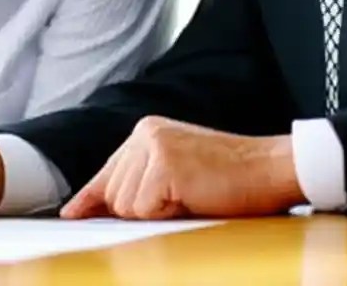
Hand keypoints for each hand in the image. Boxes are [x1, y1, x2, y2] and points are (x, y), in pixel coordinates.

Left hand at [61, 116, 303, 219]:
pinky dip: (169, 214)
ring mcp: (153, 146)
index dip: (91, 197)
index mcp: (147, 132)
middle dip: (142, 211)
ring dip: (158, 213)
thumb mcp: (178, 171)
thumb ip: (142, 181)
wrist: (273, 168)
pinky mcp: (165, 164)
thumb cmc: (233, 179)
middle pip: (115, 194)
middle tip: (185, 199)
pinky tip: (194, 199)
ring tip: (192, 197)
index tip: (72, 214)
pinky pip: (146, 209)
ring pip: (126, 205)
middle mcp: (144, 133)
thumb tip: (103, 207)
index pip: (109, 171)